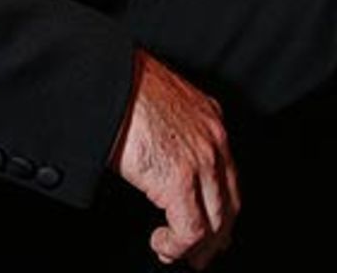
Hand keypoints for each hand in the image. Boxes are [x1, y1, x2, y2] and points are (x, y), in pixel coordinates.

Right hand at [110, 50, 238, 267]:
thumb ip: (175, 130)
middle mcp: (213, 139)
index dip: (221, 209)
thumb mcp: (162, 104)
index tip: (212, 228)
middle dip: (215, 236)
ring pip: (214, 222)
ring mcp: (201, 161)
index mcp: (210, 117)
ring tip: (176, 254)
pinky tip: (161, 244)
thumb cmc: (122, 87)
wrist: (107, 81)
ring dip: (196, 247)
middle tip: (201, 254)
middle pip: (228, 204)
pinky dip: (176, 246)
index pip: (228, 176)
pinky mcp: (180, 182)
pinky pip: (189, 230)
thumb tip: (166, 160)